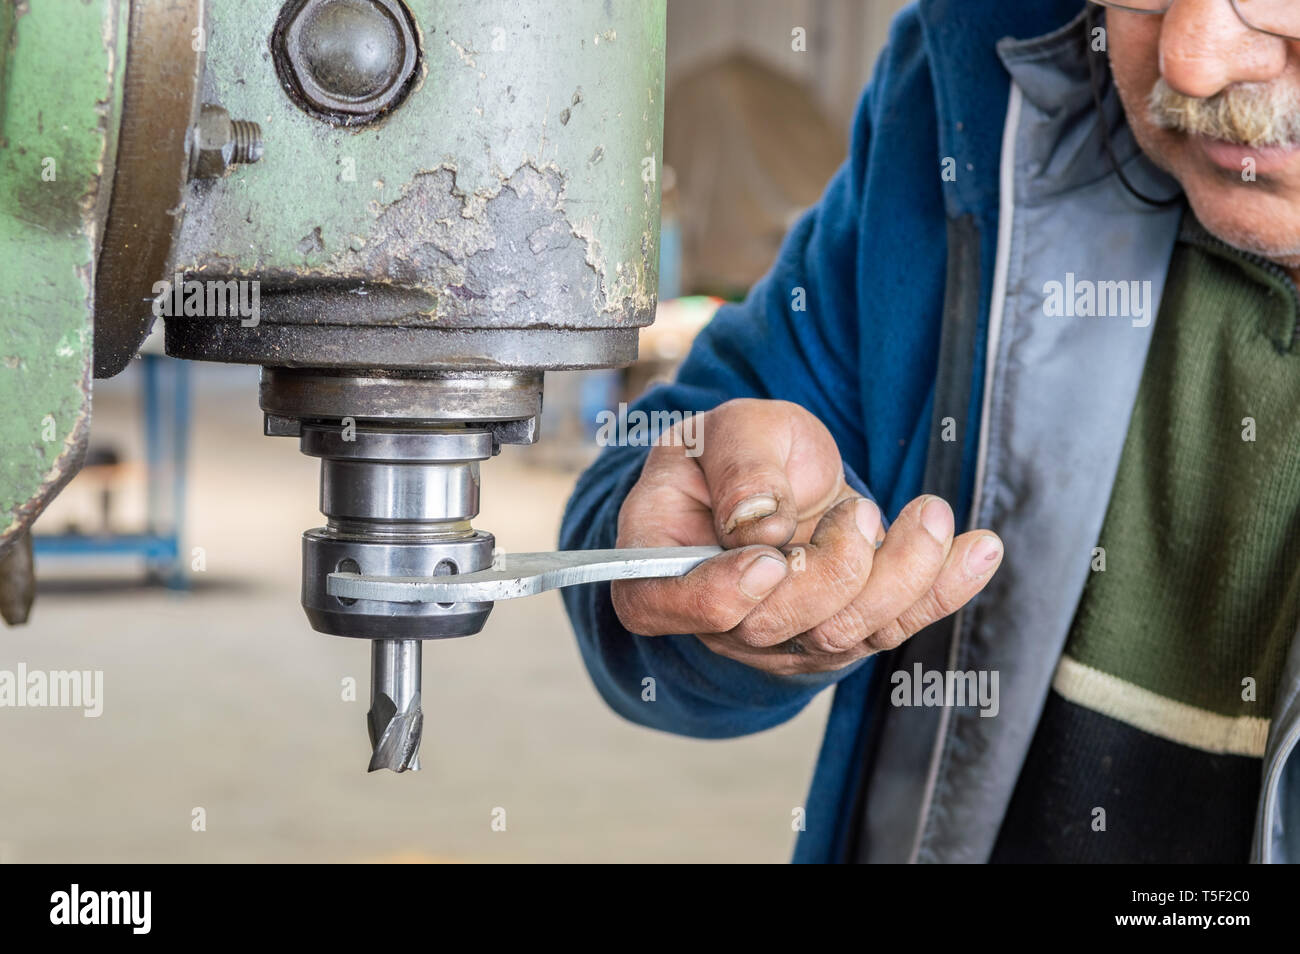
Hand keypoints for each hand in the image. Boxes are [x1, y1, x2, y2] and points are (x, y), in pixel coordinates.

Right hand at [610, 398, 1002, 674]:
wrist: (775, 472)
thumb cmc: (732, 452)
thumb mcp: (724, 430)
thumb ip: (737, 467)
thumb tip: (760, 524)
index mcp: (660, 563)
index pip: (667, 603)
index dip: (715, 596)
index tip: (769, 561)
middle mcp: (717, 616)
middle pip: (770, 626)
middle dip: (832, 572)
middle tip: (858, 509)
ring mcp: (780, 636)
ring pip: (842, 634)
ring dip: (899, 575)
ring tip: (928, 513)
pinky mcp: (842, 632)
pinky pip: (896, 624)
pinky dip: (943, 588)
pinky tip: (979, 552)